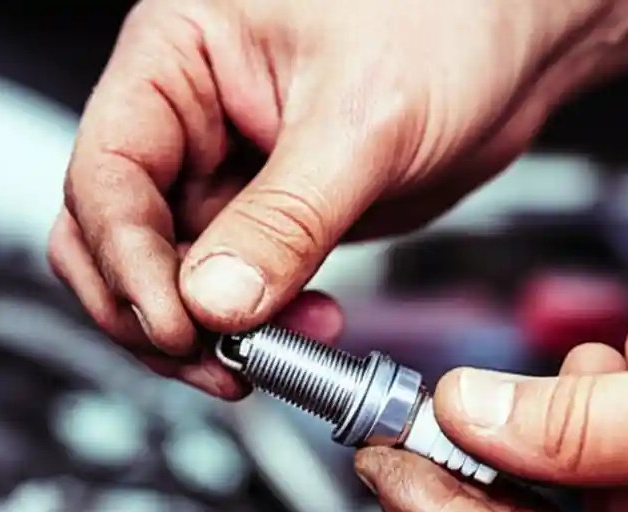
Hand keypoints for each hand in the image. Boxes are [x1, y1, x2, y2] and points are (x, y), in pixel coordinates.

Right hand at [50, 0, 627, 396]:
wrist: (521, 41)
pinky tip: (303, 332)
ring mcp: (224, 171)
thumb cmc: (448, 18)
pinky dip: (255, 327)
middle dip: (152, 309)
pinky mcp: (267, 216)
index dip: (127, 261)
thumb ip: (285, 218)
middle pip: (113, 235)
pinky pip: (231, 289)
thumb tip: (214, 300)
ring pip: (169, 275)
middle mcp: (187, 116)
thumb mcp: (362, 120)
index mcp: (178, 56)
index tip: (174, 326)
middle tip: (210, 360)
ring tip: (271, 355)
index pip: (106, 174)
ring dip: (207, 331)